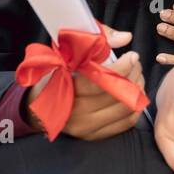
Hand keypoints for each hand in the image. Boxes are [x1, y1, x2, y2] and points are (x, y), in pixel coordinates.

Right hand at [26, 25, 144, 140]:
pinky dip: (134, 107)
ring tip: (136, 77)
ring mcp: (85, 127)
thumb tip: (125, 38)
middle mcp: (76, 113)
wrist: (36, 108)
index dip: (123, 67)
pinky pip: (125, 122)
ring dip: (137, 90)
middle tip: (136, 64)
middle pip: (118, 95)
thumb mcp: (66, 54)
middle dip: (133, 76)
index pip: (102, 81)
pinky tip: (133, 94)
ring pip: (126, 109)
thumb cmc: (53, 76)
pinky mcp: (93, 136)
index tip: (132, 56)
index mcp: (66, 90)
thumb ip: (96, 42)